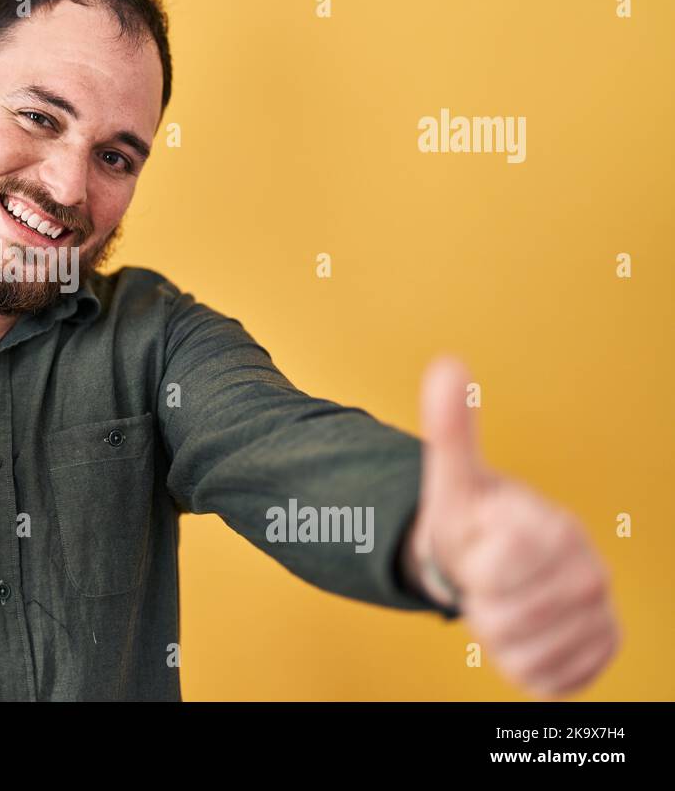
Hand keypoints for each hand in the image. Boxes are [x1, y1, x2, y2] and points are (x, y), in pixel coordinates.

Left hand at [407, 355, 620, 697]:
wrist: (496, 560)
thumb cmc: (474, 520)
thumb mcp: (453, 477)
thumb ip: (450, 428)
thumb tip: (446, 364)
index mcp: (558, 527)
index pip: (497, 571)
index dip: (471, 566)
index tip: (478, 547)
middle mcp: (590, 571)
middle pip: (505, 619)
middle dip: (479, 603)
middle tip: (485, 579)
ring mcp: (599, 614)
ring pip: (520, 654)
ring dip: (495, 635)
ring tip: (499, 602)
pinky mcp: (597, 652)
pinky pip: (542, 681)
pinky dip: (518, 665)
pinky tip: (520, 631)